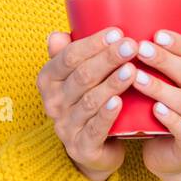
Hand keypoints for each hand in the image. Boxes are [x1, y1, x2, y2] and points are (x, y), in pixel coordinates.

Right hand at [38, 27, 138, 180]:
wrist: (93, 148)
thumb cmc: (87, 102)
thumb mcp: (75, 77)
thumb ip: (68, 55)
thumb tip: (57, 35)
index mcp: (49, 80)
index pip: (68, 58)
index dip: (92, 44)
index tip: (117, 32)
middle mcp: (53, 103)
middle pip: (81, 77)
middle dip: (108, 59)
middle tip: (132, 46)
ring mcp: (66, 127)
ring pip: (90, 101)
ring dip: (112, 84)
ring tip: (132, 69)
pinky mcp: (82, 147)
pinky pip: (95, 129)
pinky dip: (107, 114)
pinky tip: (120, 101)